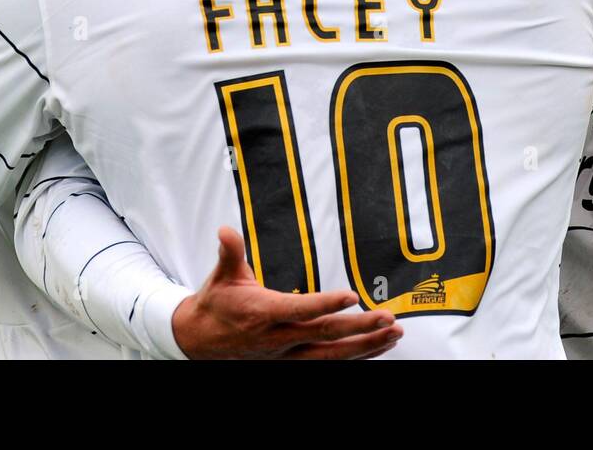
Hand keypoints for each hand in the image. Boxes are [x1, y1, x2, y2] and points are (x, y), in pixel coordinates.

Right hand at [171, 228, 402, 359]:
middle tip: (387, 318)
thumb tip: (225, 231)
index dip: (325, 304)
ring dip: (366, 346)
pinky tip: (377, 347)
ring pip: (332, 356)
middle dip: (359, 328)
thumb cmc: (216, 304)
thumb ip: (229, 252)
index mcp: (262, 314)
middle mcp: (278, 339)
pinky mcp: (293, 362)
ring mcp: (287, 356)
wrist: (199, 343)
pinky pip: (329, 362)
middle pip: (324, 336)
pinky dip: (357, 356)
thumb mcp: (221, 276)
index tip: (352, 296)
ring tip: (393, 333)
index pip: (299, 311)